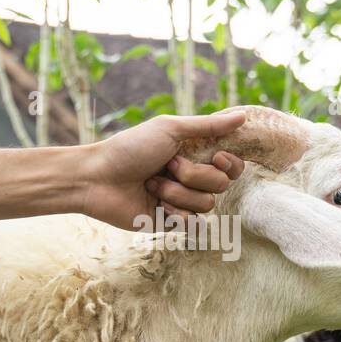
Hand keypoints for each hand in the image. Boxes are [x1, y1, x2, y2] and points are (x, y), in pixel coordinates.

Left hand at [78, 111, 247, 230]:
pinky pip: (194, 225)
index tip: (215, 156)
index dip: (229, 163)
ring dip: (178, 193)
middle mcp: (191, 177)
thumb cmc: (129, 148)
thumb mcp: (169, 129)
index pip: (231, 165)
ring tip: (152, 185)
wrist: (97, 179)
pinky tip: (156, 206)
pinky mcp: (171, 222)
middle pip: (222, 184)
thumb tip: (243, 116)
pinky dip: (176, 213)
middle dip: (194, 175)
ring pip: (207, 204)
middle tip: (167, 166)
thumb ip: (207, 125)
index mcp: (193, 153)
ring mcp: (181, 201)